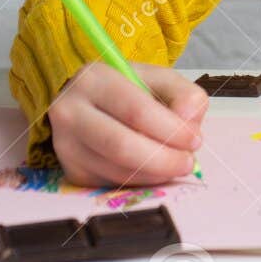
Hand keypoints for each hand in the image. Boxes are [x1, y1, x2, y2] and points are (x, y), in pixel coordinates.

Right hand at [47, 61, 207, 186]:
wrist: (84, 102)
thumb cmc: (127, 88)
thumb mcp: (158, 78)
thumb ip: (183, 94)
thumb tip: (190, 126)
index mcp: (94, 80)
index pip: (136, 110)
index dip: (171, 130)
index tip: (195, 140)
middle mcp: (70, 112)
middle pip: (121, 146)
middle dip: (163, 160)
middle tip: (187, 162)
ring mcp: (65, 145)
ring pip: (116, 170)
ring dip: (155, 174)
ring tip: (175, 165)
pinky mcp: (71, 171)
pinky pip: (111, 183)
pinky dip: (140, 182)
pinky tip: (152, 170)